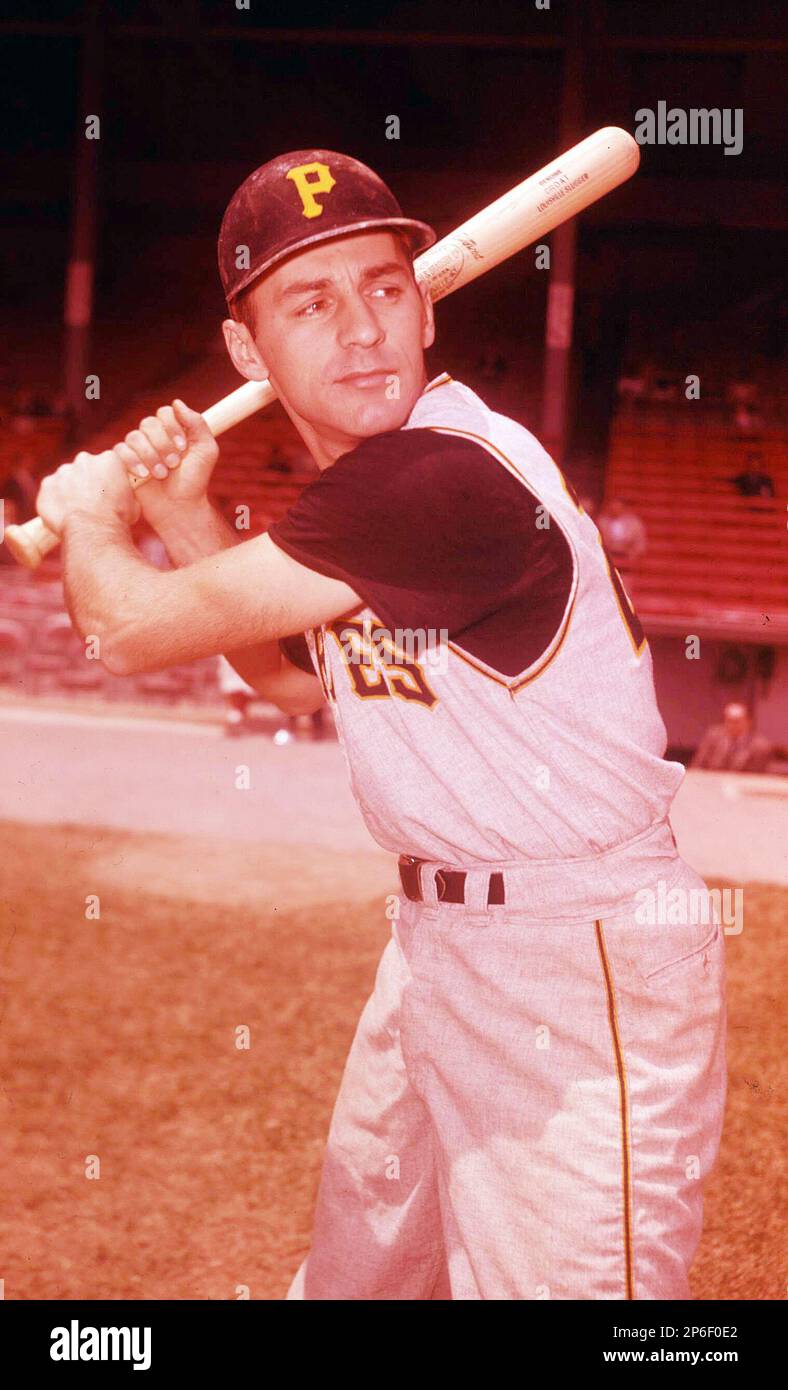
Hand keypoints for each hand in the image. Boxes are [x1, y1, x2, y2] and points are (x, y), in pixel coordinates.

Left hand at [36, 449, 140, 535]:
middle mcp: (84, 459)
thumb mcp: (133, 502)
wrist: (93, 531)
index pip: (107, 464)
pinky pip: (50, 491)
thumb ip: (123, 491)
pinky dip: (54, 501)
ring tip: (77, 512)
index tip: (108, 493)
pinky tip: (64, 515)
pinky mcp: (47, 484)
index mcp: (109, 459)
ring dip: (69, 491)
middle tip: (91, 502)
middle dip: (86, 482)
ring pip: (65, 479)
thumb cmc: (117, 518)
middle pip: (84, 468)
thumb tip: (120, 495)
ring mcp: (63, 471)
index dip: (107, 480)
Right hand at [114, 399, 218, 522]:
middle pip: (149, 423)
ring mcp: (138, 449)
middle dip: (163, 445)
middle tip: (174, 464)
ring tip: (162, 474)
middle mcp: (154, 436)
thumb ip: (197, 424)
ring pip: (134, 437)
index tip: (183, 447)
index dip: (172, 427)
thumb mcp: (206, 450)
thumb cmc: (195, 480)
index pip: (165, 413)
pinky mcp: (124, 462)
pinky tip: (144, 475)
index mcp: (172, 430)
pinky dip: (132, 461)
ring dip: (150, 456)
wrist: (180, 507)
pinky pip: (120, 451)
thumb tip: (177, 403)